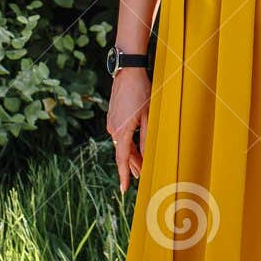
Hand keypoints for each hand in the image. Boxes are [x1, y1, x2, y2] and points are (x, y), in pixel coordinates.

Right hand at [107, 66, 150, 193]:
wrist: (127, 70)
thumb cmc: (141, 92)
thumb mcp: (149, 117)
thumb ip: (147, 139)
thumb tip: (147, 157)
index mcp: (122, 131)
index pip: (122, 159)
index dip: (124, 175)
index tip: (124, 190)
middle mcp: (113, 128)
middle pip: (123, 153)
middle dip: (132, 166)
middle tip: (141, 178)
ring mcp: (111, 122)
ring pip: (122, 144)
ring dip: (132, 154)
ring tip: (141, 165)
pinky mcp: (113, 116)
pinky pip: (120, 135)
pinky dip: (128, 143)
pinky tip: (136, 146)